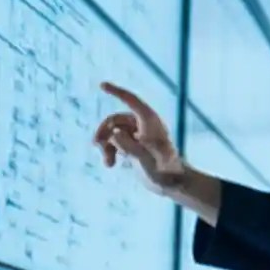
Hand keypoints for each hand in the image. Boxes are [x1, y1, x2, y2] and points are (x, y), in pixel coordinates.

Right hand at [93, 81, 185, 196]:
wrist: (173, 185)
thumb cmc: (164, 171)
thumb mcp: (145, 159)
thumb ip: (129, 146)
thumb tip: (114, 134)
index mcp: (151, 122)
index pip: (132, 101)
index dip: (117, 92)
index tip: (102, 85)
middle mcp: (144, 126)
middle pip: (115, 119)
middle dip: (104, 131)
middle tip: (96, 145)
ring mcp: (138, 136)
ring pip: (112, 132)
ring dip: (105, 145)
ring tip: (108, 163)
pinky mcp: (134, 146)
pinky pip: (114, 142)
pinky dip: (109, 151)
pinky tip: (110, 164)